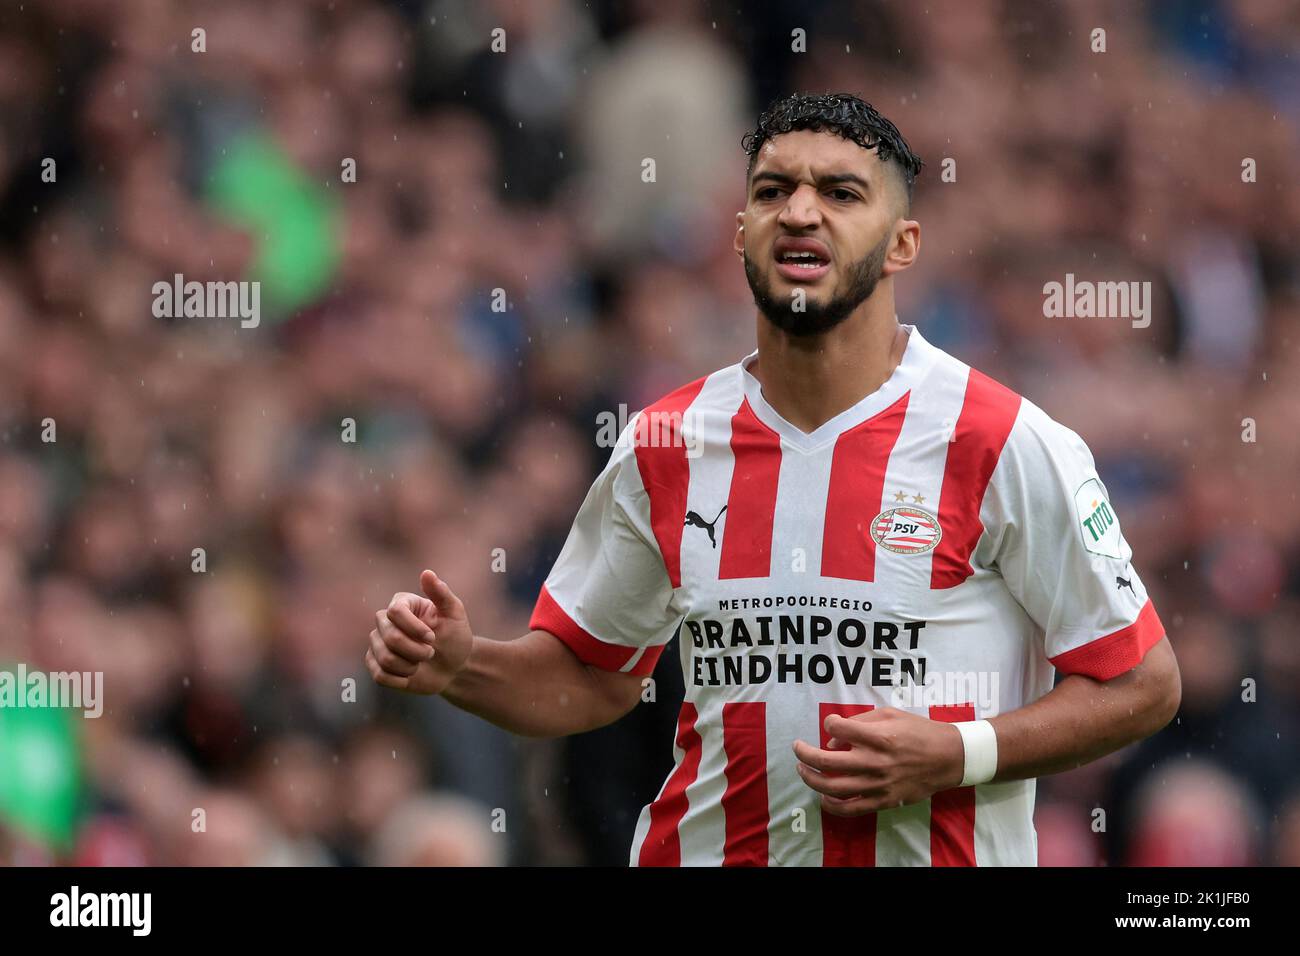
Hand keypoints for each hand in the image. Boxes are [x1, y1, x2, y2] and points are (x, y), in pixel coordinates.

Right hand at [365, 570, 473, 694]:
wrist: (454, 667)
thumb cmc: (455, 637)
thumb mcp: (455, 614)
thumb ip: (441, 593)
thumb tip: (427, 573)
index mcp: (402, 603)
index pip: (395, 612)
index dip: (414, 628)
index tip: (432, 637)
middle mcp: (385, 621)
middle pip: (390, 637)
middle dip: (416, 651)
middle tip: (431, 653)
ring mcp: (377, 643)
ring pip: (385, 658)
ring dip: (410, 666)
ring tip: (421, 663)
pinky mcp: (375, 665)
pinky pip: (380, 675)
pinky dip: (401, 679)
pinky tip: (411, 674)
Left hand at [792, 707, 965, 815]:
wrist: (949, 757)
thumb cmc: (918, 731)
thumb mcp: (890, 714)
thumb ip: (859, 721)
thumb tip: (833, 739)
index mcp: (878, 736)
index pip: (837, 728)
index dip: (828, 724)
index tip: (831, 724)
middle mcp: (875, 761)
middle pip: (826, 761)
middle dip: (804, 753)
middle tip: (797, 748)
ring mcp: (878, 784)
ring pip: (832, 787)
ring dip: (811, 778)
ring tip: (802, 770)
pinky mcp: (884, 801)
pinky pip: (850, 808)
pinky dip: (831, 805)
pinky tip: (823, 797)